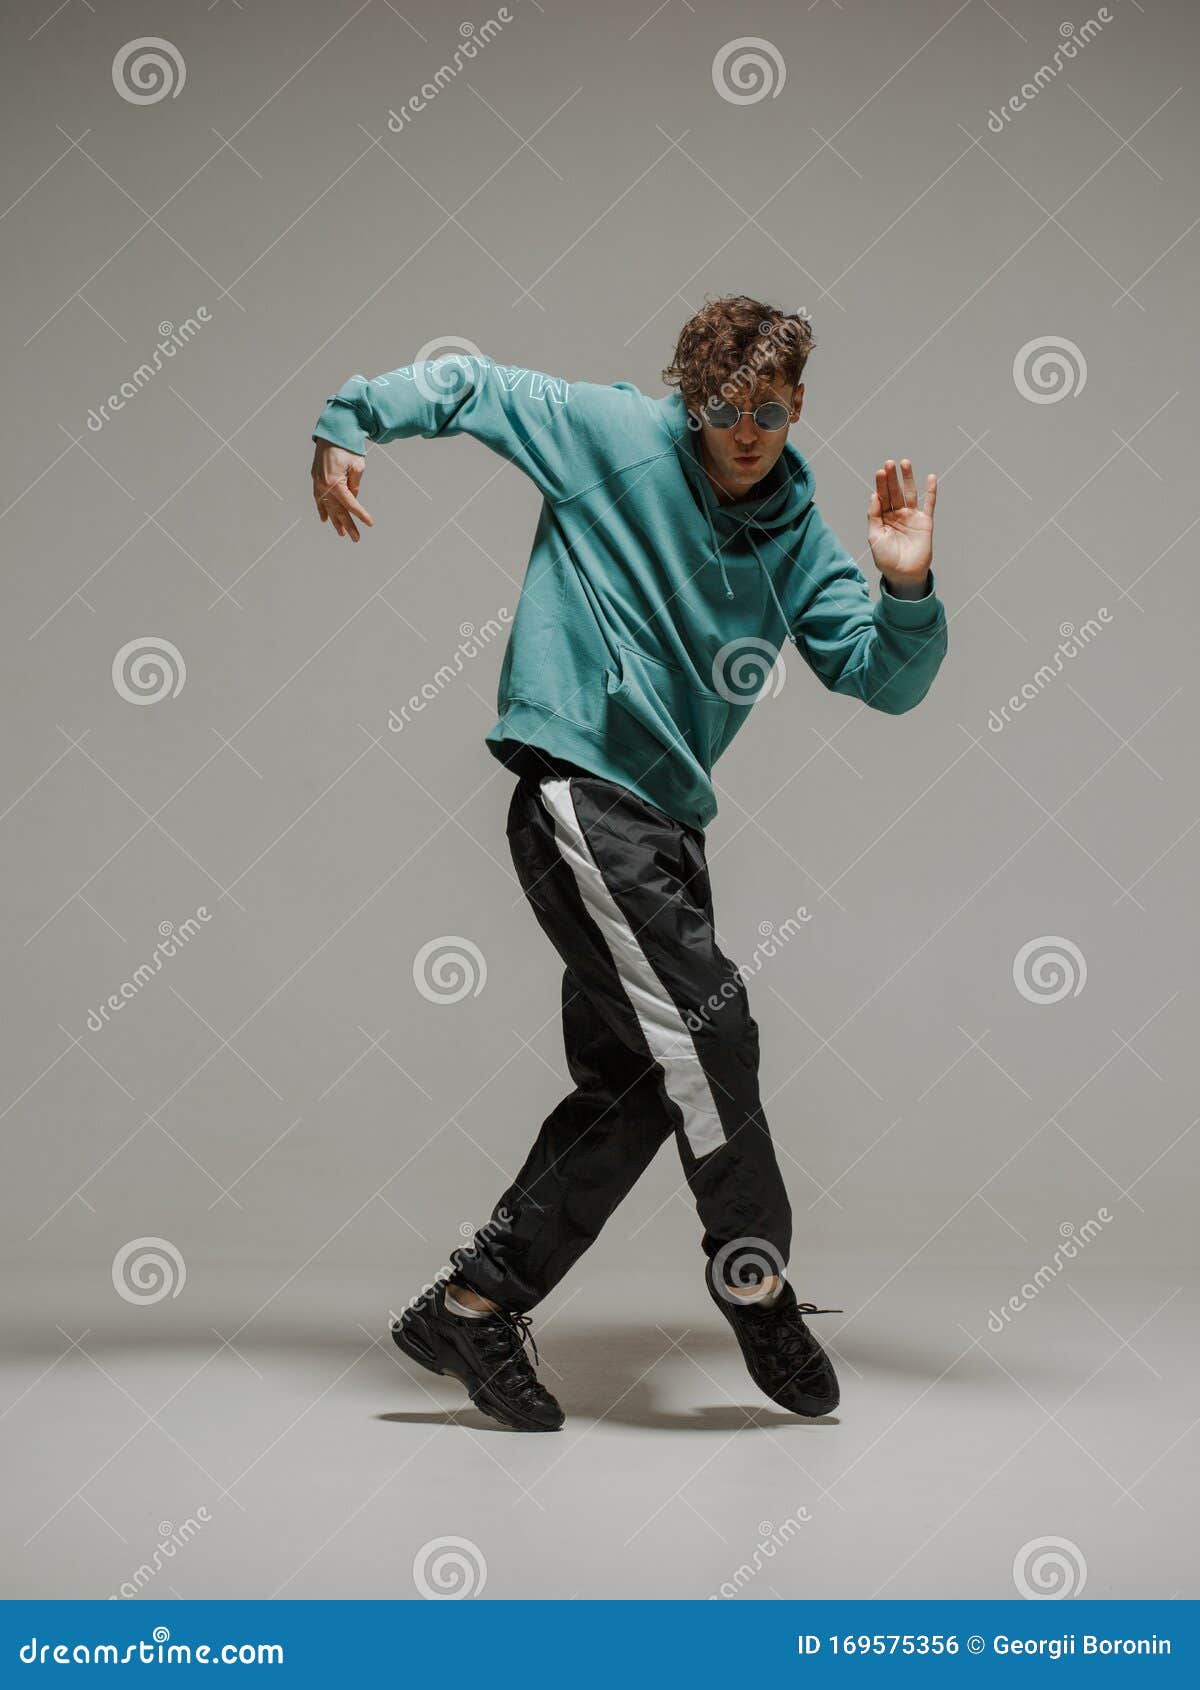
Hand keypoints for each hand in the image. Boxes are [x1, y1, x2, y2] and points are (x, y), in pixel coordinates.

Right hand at [311, 440, 372, 540]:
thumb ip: (355, 485)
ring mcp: (317, 482)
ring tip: (342, 533)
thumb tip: (353, 498)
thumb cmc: (347, 447)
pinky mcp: (315, 478)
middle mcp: (323, 484)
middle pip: (338, 510)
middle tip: (356, 538)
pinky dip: (322, 509)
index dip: (360, 515)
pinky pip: (318, 498)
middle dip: (347, 524)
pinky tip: (325, 519)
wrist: (332, 431)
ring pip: (327, 506)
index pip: (350, 504)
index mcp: (335, 482)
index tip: (369, 524)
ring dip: (335, 520)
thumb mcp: (357, 466)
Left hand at [868, 458, 935, 588]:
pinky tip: (930, 477)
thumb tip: (873, 496)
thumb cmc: (886, 559)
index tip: (880, 472)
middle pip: (895, 492)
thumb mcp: (874, 537)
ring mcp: (912, 517)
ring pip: (910, 493)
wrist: (903, 574)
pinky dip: (931, 491)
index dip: (881, 484)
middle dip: (892, 478)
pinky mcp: (925, 522)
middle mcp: (897, 514)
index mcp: (883, 518)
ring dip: (908, 478)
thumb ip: (873, 516)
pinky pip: (929, 503)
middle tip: (890, 463)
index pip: (882, 497)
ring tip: (905, 463)